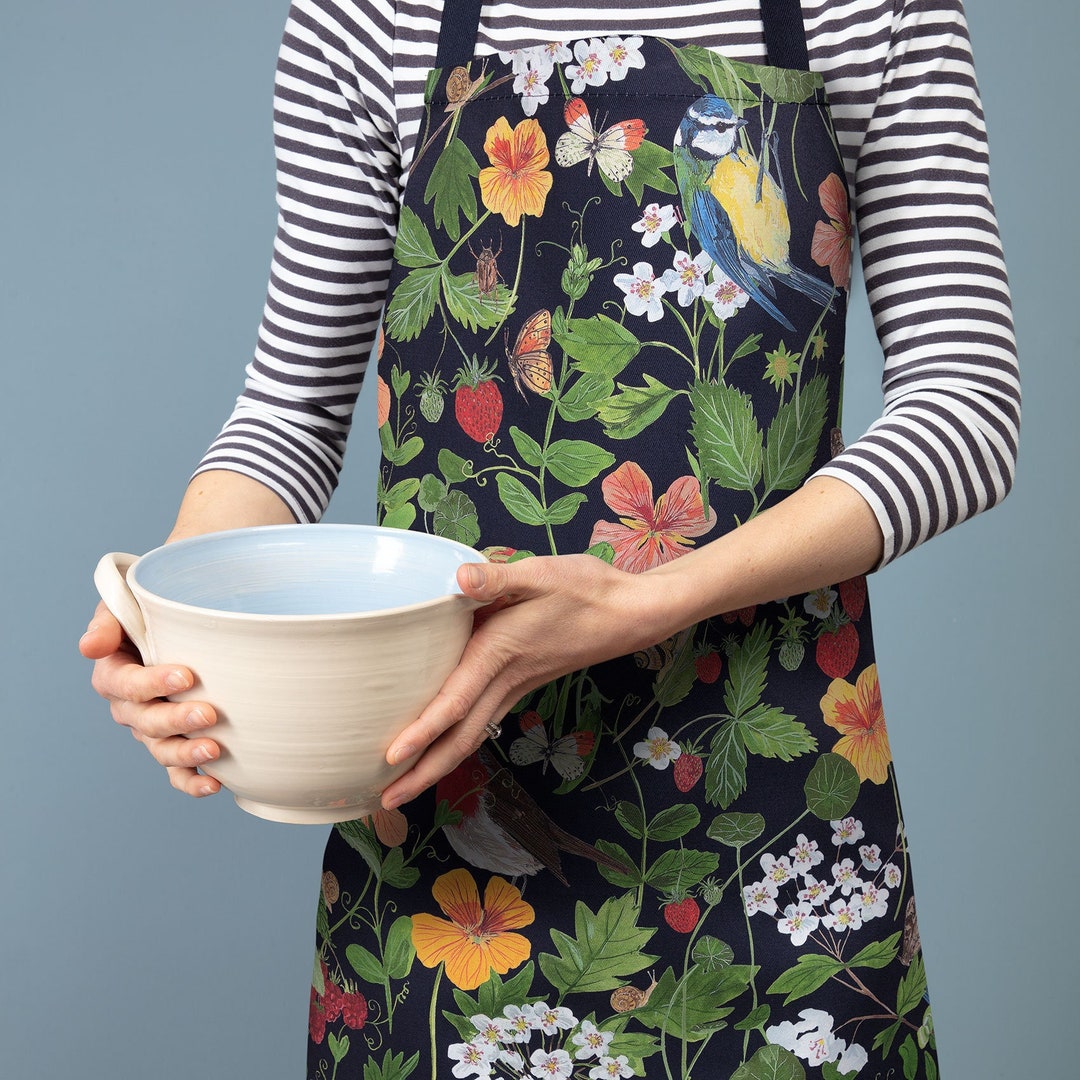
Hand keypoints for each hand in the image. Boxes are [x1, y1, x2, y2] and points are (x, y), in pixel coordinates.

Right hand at [80, 602, 221, 796]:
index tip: (187, 677)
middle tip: (209, 714)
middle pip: (147, 722)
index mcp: (114, 675)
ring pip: (162, 750)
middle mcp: (129, 708)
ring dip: (186, 754)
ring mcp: (152, 730)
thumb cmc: (146, 613)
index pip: (128, 684)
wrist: (172, 628)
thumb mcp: (122, 606)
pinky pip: (177, 771)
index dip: (154, 683)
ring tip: (214, 750)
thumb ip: (107, 623)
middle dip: (176, 720)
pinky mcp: (175, 743)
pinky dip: (192, 781)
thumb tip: (90, 647)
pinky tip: (214, 784)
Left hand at [379, 554, 683, 808]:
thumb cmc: (587, 590)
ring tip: (406, 784)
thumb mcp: (541, 574)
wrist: (631, 612)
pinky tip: (446, 742)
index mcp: (500, 652)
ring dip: (438, 764)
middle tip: (385, 802)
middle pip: (461, 739)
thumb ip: (497, 578)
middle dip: (422, 773)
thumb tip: (458, 579)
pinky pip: (485, 720)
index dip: (421, 732)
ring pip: (473, 735)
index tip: (390, 758)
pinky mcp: (524, 681)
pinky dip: (460, 740)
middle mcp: (506, 678)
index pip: (455, 702)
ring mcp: (517, 685)